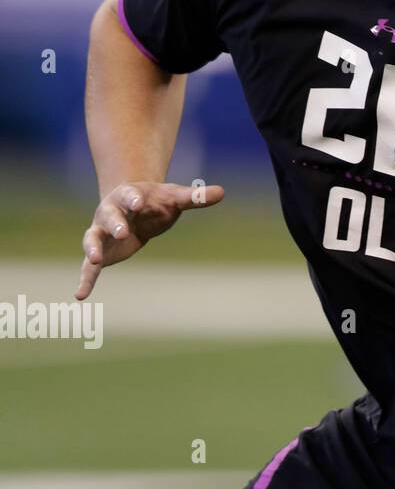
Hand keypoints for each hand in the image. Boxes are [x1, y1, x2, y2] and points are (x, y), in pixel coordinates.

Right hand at [77, 181, 225, 299]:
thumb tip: (222, 192)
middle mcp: (109, 213)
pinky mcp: (101, 252)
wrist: (135, 205)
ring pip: (92, 239)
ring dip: (91, 249)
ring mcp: (101, 232)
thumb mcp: (175, 197)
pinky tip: (80, 296)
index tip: (138, 200)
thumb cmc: (157, 200)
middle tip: (122, 232)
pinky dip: (85, 279)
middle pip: (109, 217)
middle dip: (115, 224)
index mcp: (128, 195)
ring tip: (92, 260)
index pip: (129, 194)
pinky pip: (89, 266)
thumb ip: (195, 197)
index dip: (133, 197)